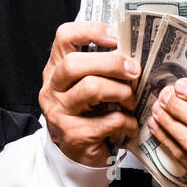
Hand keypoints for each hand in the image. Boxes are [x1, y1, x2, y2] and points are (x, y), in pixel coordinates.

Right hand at [38, 21, 140, 167]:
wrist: (72, 155)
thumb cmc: (86, 113)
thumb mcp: (85, 85)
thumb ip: (99, 67)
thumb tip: (133, 51)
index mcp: (56, 68)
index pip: (64, 36)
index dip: (91, 31)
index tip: (115, 37)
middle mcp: (52, 88)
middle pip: (75, 64)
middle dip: (111, 63)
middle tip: (134, 70)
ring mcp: (59, 112)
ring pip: (91, 88)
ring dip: (121, 92)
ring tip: (132, 101)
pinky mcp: (73, 135)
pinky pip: (107, 120)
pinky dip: (126, 122)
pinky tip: (131, 125)